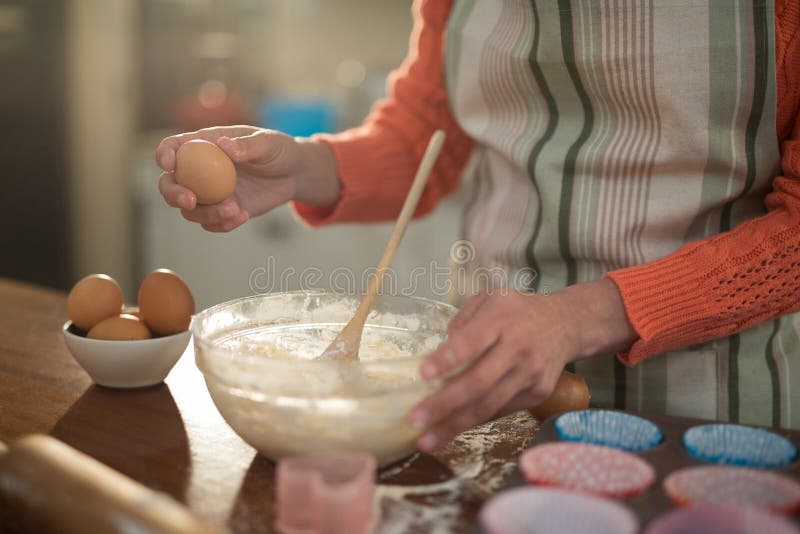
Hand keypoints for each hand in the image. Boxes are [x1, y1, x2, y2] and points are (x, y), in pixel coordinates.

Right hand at [155, 126, 338, 231]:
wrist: (294, 175)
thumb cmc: (278, 150)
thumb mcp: (267, 143)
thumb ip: (246, 145)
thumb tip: (223, 146)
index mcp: (204, 145)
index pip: (173, 147)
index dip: (165, 155)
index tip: (170, 165)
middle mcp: (200, 170)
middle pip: (170, 184)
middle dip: (173, 194)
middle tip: (190, 201)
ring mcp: (210, 193)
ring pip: (190, 210)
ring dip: (206, 214)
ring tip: (235, 210)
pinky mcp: (223, 210)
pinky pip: (211, 223)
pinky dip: (222, 224)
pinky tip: (243, 215)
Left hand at [409, 278, 636, 450]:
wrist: (565, 324)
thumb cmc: (517, 311)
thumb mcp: (489, 300)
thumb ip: (463, 321)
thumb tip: (439, 354)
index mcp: (502, 317)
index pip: (472, 341)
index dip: (447, 358)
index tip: (422, 374)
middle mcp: (518, 347)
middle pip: (479, 381)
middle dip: (444, 403)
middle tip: (415, 419)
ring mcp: (530, 373)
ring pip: (489, 405)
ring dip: (455, 424)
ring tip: (427, 440)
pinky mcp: (538, 393)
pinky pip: (500, 411)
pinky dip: (474, 421)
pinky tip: (451, 429)